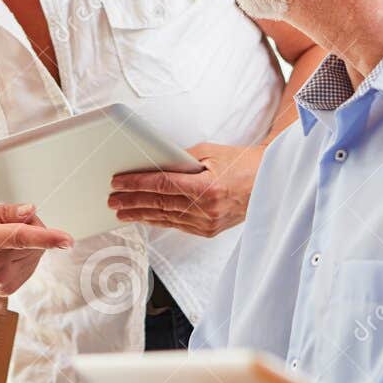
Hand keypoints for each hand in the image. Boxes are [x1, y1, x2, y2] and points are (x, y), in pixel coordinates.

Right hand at [0, 201, 72, 298]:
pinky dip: (25, 254)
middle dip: (31, 224)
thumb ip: (2, 211)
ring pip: (37, 252)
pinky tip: (2, 253)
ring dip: (29, 241)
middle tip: (6, 221)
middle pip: (35, 239)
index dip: (47, 237)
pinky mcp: (8, 289)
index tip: (67, 240)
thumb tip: (30, 210)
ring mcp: (1, 281)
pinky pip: (32, 263)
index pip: (19, 237)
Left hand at [108, 143, 264, 236]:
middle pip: (159, 204)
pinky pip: (178, 225)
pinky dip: (159, 220)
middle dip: (132, 201)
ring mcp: (208, 223)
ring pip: (166, 218)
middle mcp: (207, 209)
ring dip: (141, 214)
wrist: (270, 183)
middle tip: (112, 199)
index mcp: (207, 188)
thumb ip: (181, 159)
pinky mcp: (210, 230)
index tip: (117, 182)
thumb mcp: (210, 152)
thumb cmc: (242, 163)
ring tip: (121, 211)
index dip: (136, 184)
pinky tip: (145, 217)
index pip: (162, 185)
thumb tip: (153, 164)